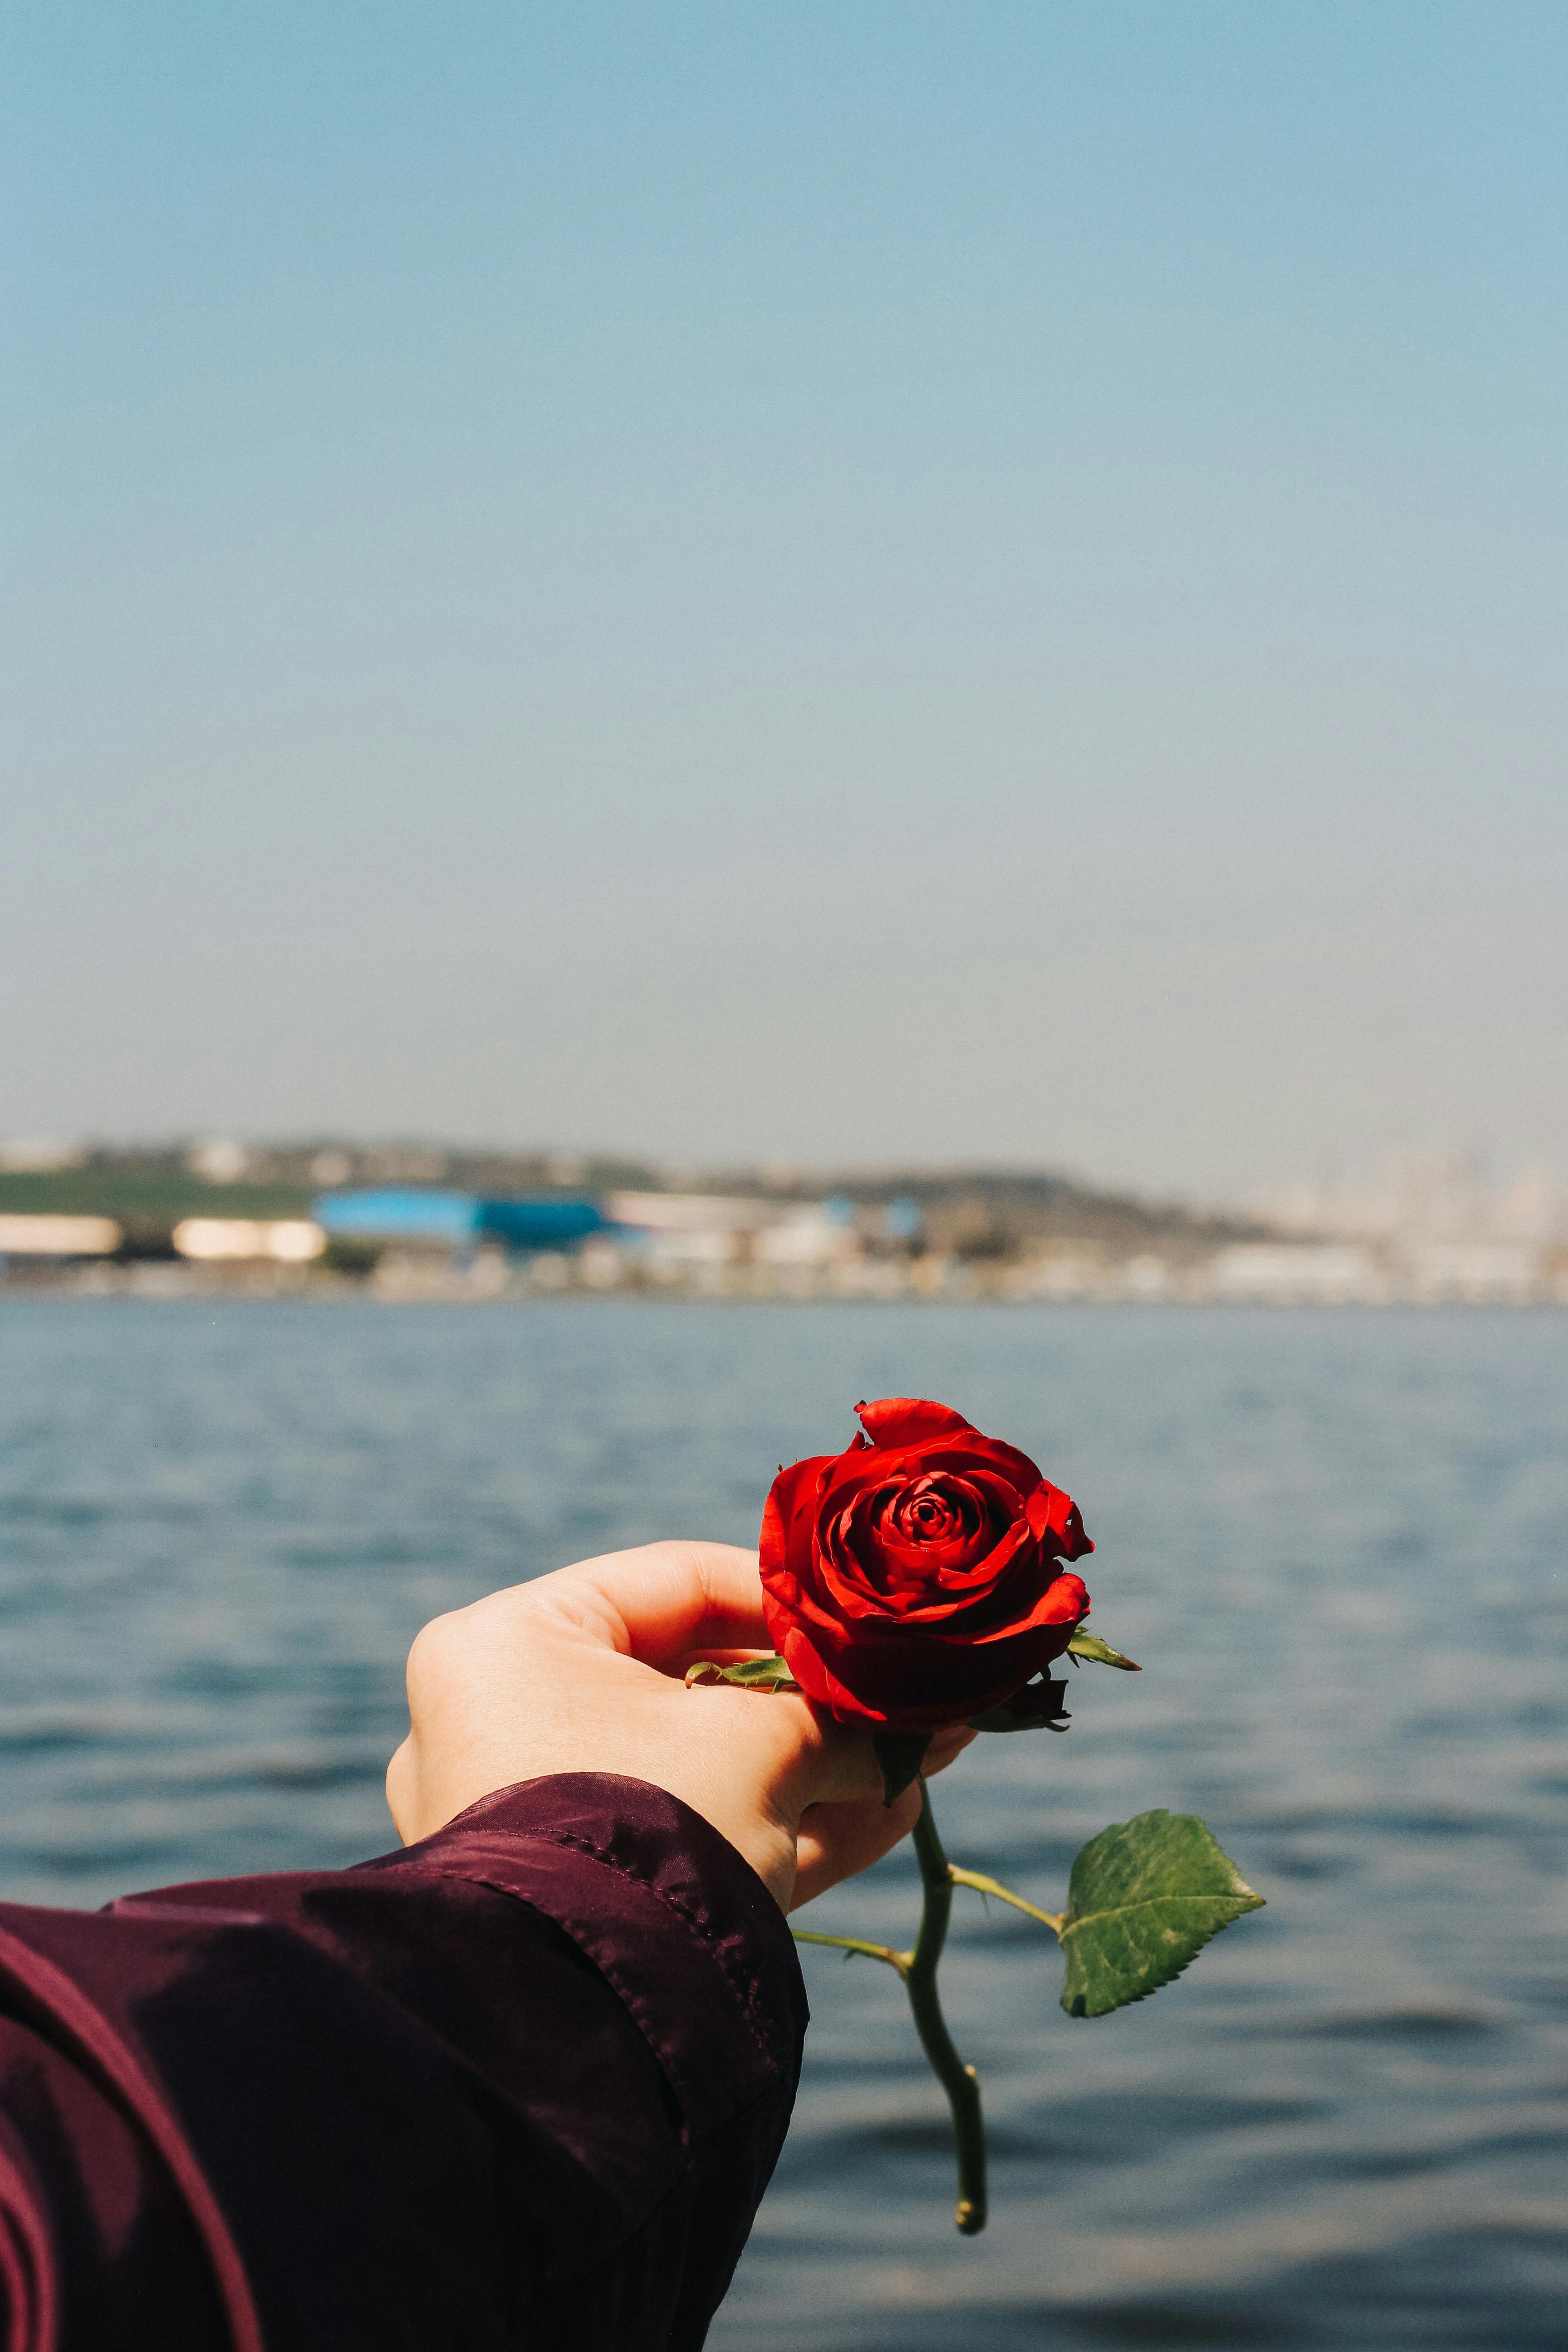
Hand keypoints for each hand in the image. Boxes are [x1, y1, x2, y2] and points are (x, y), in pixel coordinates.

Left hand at [385, 1541, 972, 1911]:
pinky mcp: (587, 1895)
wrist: (598, 2011)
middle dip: (819, 1695)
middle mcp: (508, 1722)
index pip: (677, 1582)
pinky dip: (789, 1822)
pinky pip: (699, 1834)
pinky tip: (893, 1812)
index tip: (871, 1616)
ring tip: (925, 1751)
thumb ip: (836, 1713)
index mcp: (514, 1644)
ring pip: (709, 1766)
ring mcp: (542, 1816)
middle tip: (909, 1692)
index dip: (791, 1597)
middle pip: (698, 1680)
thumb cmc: (657, 1822)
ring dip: (821, 1762)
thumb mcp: (758, 1745)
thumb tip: (922, 1715)